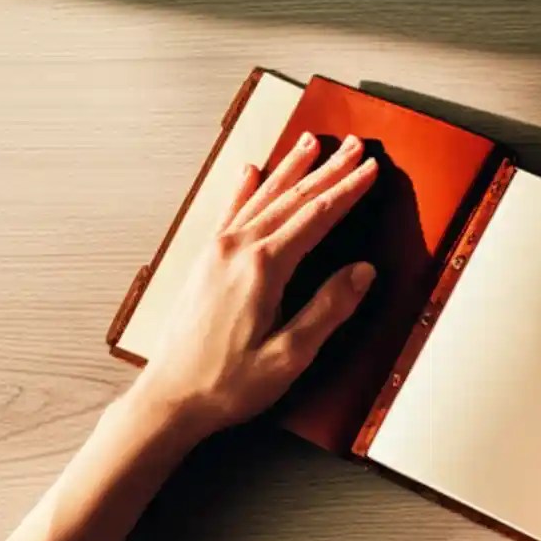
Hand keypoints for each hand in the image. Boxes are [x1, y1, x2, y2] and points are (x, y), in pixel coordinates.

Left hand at [131, 132, 378, 439]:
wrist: (170, 398)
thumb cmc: (227, 383)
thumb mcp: (290, 355)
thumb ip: (328, 309)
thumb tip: (362, 273)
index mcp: (262, 269)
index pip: (317, 217)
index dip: (347, 191)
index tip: (371, 170)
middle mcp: (237, 250)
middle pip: (293, 198)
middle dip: (328, 169)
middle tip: (355, 146)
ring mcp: (216, 253)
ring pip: (262, 197)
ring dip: (291, 168)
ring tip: (311, 142)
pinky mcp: (204, 263)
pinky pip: (229, 212)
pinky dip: (244, 189)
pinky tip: (250, 171)